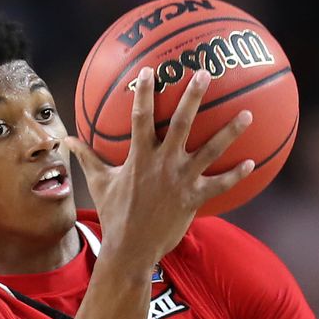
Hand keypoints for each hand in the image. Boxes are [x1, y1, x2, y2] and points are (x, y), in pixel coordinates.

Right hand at [68, 67, 251, 267]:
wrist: (131, 248)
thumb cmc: (115, 213)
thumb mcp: (99, 182)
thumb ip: (87, 157)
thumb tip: (66, 138)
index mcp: (139, 156)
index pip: (140, 116)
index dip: (145, 92)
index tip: (151, 70)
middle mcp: (163, 163)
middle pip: (182, 122)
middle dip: (193, 96)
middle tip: (206, 73)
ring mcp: (181, 180)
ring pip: (211, 150)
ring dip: (230, 132)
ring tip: (248, 114)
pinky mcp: (195, 198)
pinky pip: (220, 184)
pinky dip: (236, 174)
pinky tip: (251, 163)